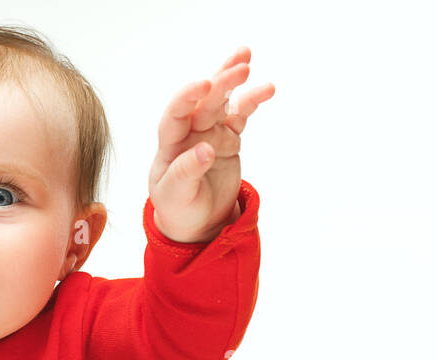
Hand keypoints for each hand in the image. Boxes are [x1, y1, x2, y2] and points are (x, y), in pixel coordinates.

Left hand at [149, 47, 274, 243]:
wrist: (197, 220)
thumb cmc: (178, 208)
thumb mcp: (176, 196)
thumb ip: (186, 172)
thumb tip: (205, 150)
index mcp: (169, 144)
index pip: (175, 114)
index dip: (187, 97)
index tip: (205, 84)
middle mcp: (189, 132)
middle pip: (204, 102)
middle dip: (220, 83)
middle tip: (241, 68)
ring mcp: (210, 132)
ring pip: (222, 101)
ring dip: (232, 80)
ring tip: (246, 60)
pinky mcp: (228, 138)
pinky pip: (241, 115)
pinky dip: (252, 101)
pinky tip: (267, 88)